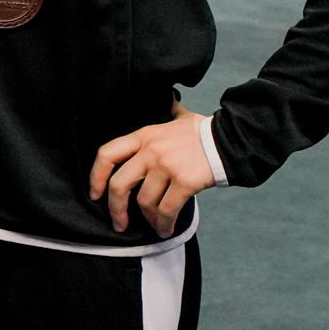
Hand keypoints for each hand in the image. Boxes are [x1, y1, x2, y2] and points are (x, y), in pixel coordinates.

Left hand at [88, 101, 214, 237]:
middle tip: (119, 223)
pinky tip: (166, 230)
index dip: (96, 177)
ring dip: (149, 220)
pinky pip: (167, 210)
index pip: (107, 154)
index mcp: (143, 136)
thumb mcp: (178, 117)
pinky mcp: (185, 181)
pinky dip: (164, 224)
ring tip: (155, 226)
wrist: (233, 140)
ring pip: (145, 201)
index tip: (95, 194)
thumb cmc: (204, 132)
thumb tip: (167, 99)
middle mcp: (150, 151)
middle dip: (116, 209)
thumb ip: (167, 112)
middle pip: (120, 184)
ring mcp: (167, 166)